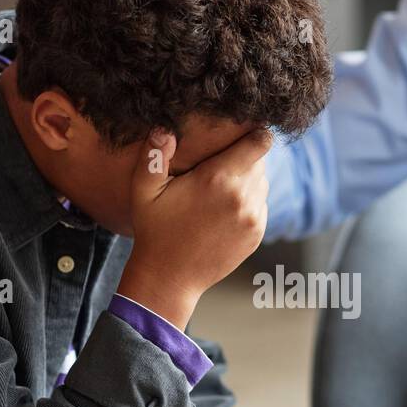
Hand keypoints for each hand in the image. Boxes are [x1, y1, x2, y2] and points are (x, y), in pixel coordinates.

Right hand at [117, 127, 272, 328]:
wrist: (170, 278)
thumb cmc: (155, 231)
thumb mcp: (144, 191)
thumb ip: (153, 156)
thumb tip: (164, 127)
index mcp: (218, 179)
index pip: (260, 142)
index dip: (255, 132)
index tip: (244, 129)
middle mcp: (242, 197)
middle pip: (260, 161)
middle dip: (244, 157)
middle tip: (220, 163)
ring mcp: (253, 218)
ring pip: (262, 184)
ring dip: (247, 180)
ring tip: (218, 189)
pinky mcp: (257, 234)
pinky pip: (261, 206)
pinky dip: (248, 203)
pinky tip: (222, 211)